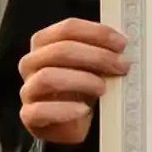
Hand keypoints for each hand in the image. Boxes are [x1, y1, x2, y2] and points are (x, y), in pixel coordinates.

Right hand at [17, 18, 130, 143]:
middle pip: (60, 50)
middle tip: (120, 66)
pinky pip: (40, 110)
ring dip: (81, 80)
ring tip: (103, 88)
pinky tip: (83, 110)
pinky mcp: (29, 115)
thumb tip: (124, 45)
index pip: (68, 29)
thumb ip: (103, 52)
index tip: (121, 43)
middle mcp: (32, 62)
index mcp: (45, 42)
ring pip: (47, 78)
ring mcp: (28, 89)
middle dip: (95, 57)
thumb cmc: (82, 87)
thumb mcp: (93, 66)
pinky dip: (64, 110)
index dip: (96, 33)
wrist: (71, 122)